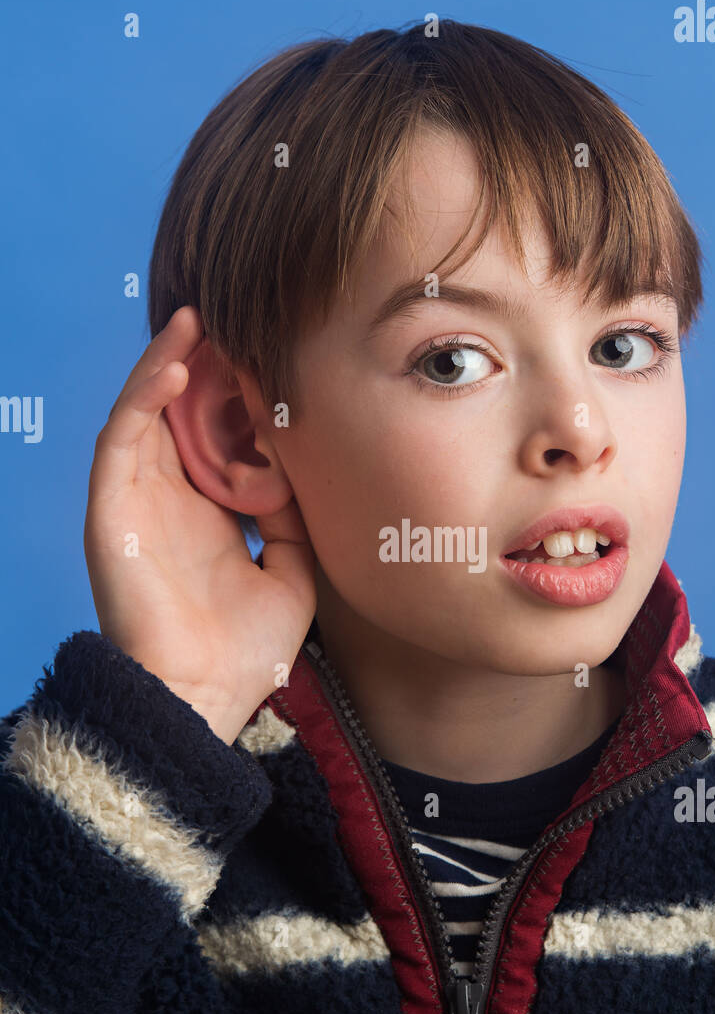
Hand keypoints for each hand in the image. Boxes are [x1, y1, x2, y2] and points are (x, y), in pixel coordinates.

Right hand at [84, 306, 315, 743]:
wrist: (205, 697)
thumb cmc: (246, 651)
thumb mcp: (291, 574)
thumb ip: (295, 522)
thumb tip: (306, 473)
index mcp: (208, 515)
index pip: (216, 436)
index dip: (236, 394)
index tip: (270, 351)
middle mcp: (169, 501)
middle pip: (178, 414)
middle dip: (202, 364)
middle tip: (233, 317)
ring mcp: (136, 502)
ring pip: (144, 412)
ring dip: (167, 363)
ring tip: (197, 319)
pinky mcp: (109, 509)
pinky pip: (121, 439)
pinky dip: (142, 397)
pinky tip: (174, 364)